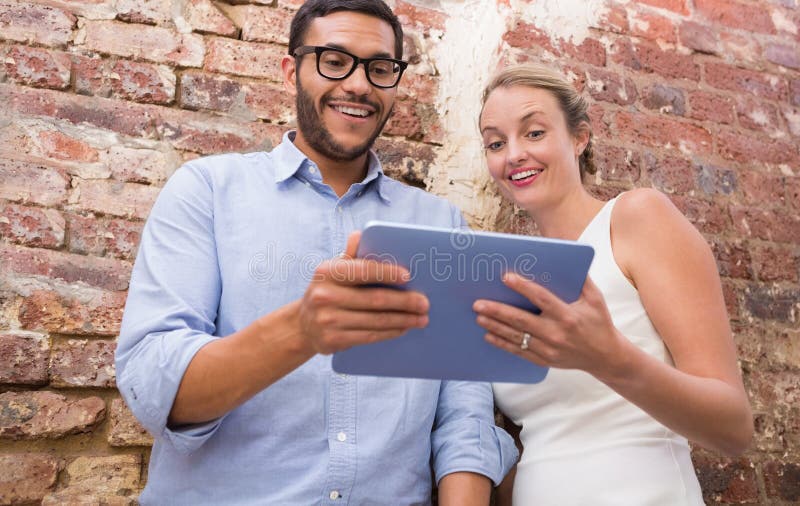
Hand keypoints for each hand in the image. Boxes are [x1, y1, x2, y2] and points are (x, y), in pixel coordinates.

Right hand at [298, 231, 428, 354]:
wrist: (302, 325)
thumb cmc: (327, 291)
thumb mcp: (332, 270)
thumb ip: (349, 255)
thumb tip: (360, 235)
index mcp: (327, 272)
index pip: (362, 270)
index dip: (387, 273)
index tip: (408, 276)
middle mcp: (324, 296)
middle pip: (374, 299)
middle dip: (404, 302)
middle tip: (424, 303)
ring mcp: (327, 320)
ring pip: (375, 321)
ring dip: (403, 320)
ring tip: (421, 318)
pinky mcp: (332, 340)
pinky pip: (369, 336)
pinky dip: (390, 332)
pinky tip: (404, 328)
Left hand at [472, 273, 626, 377]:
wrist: (605, 357)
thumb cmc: (599, 322)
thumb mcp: (596, 298)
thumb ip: (582, 279)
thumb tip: (570, 256)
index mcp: (568, 316)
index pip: (541, 298)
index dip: (523, 287)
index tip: (506, 277)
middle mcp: (556, 333)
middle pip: (521, 320)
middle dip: (497, 310)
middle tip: (478, 303)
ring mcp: (549, 349)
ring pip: (516, 336)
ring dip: (494, 326)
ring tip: (478, 316)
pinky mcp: (544, 360)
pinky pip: (519, 351)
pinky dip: (502, 343)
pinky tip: (488, 334)